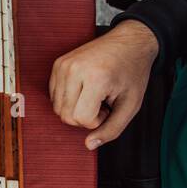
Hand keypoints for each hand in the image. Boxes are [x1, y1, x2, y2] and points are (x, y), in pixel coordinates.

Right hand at [49, 20, 159, 149]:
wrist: (129, 42)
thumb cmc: (132, 72)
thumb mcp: (131, 105)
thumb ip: (112, 129)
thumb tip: (89, 145)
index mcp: (96, 78)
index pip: (81, 118)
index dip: (96, 121)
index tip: (109, 108)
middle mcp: (74, 69)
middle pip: (65, 115)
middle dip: (84, 117)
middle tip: (102, 103)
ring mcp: (63, 65)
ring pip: (57, 107)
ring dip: (75, 108)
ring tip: (94, 95)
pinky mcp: (57, 64)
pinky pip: (54, 95)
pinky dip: (68, 99)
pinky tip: (85, 89)